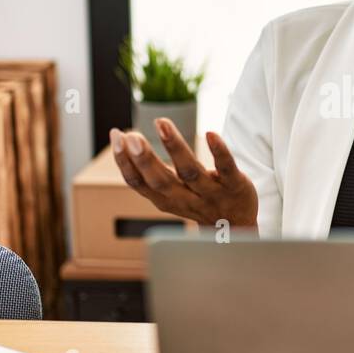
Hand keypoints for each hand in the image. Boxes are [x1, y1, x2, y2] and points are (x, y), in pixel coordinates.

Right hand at [110, 119, 257, 228]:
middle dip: (145, 159)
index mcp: (166, 200)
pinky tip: (210, 133)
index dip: (125, 161)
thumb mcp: (171, 194)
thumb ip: (151, 173)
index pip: (140, 183)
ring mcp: (212, 194)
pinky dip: (219, 152)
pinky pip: (226, 169)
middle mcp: (186, 199)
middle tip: (132, 136)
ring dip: (175, 148)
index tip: (116, 135)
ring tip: (161, 123)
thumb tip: (122, 140)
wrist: (237, 228)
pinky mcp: (235, 187)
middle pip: (162, 181)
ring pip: (191, 172)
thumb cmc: (198, 203)